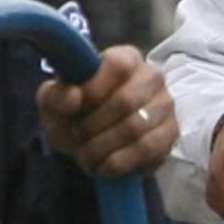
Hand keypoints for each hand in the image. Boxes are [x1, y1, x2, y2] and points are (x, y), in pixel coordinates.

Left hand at [36, 46, 174, 178]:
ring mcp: (165, 106)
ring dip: (103, 147)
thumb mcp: (54, 103)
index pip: (118, 65)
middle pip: (126, 101)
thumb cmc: (74, 114)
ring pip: (136, 128)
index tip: (75, 108)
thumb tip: (73, 96)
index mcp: (125, 58)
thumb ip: (56, 95)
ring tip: (87, 155)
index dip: (95, 89)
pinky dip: (119, 162)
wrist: (90, 143)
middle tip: (77, 137)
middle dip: (93, 126)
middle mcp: (152, 77)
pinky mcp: (170, 135)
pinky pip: (147, 149)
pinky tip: (104, 166)